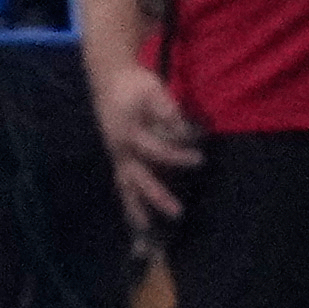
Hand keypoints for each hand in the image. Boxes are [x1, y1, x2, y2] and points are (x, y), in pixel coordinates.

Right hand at [92, 62, 201, 228]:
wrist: (108, 77)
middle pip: (137, 179)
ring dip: (135, 208)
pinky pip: (122, 184)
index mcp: (128, 132)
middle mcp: (119, 149)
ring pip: (124, 187)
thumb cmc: (134, 84)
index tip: (199, 159)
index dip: (177, 156)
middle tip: (178, 213)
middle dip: (157, 197)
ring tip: (146, 230)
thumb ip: (167, 111)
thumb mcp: (153, 89)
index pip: (155, 150)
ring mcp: (116, 156)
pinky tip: (137, 218)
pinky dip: (128, 202)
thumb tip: (184, 131)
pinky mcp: (116, 158)